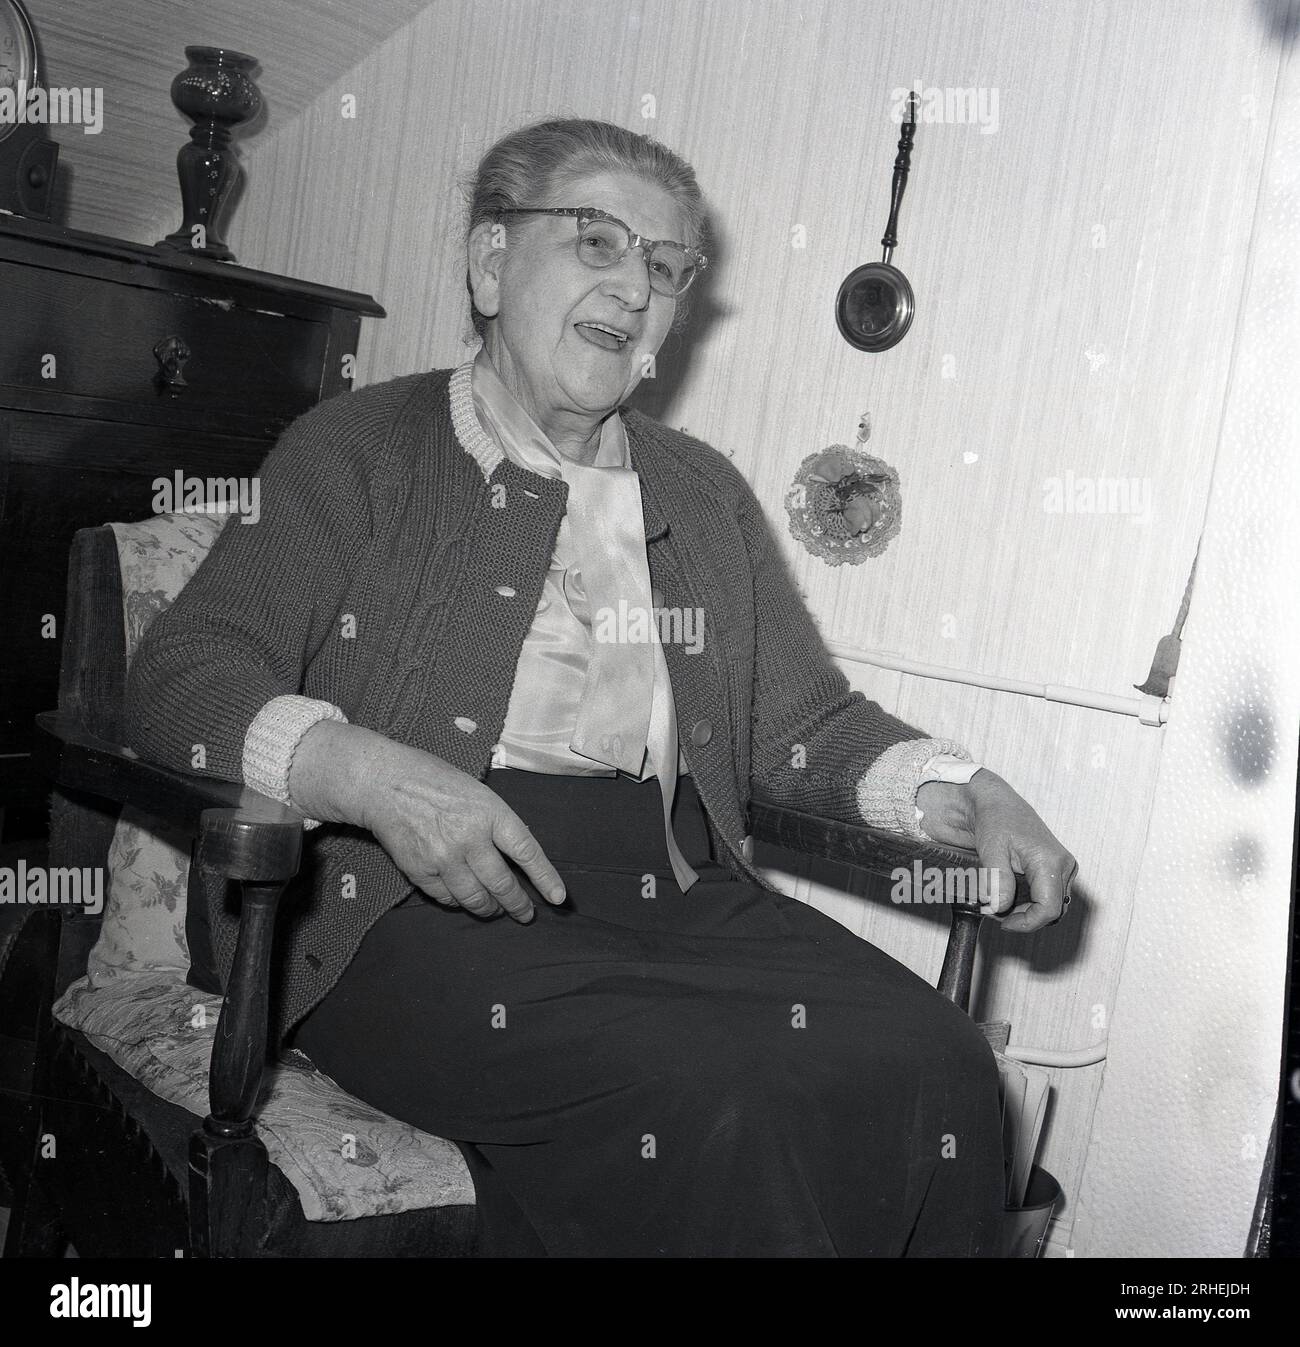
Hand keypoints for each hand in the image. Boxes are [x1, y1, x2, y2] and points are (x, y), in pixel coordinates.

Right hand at [290, 721, 565, 921]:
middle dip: (519, 905)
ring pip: (476, 899)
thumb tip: (521, 857)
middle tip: (526, 914)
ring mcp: (444, 859)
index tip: (559, 898)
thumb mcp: (479, 793)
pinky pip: (448, 899)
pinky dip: (460, 902)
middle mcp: (470, 839)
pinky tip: (465, 898)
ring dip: (490, 909)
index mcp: (490, 813)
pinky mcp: (421, 872)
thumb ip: (498, 824)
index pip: (527, 852)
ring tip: (497, 910)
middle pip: (503, 885)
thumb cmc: (437, 783)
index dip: (545, 878)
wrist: (386, 784)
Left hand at [914, 769, 1076, 932]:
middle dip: (1024, 917)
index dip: (1026, 923)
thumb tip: (999, 908)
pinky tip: (1008, 893)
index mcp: (1052, 861)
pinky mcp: (1057, 869)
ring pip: (1051, 906)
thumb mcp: (991, 851)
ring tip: (1000, 900)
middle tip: (996, 911)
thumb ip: (998, 881)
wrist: (997, 804)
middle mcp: (1064, 866)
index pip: (1049, 909)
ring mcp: (1063, 868)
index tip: (1003, 922)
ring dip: (1027, 910)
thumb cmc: (995, 820)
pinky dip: (1030, 901)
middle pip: (1052, 911)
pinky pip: (1048, 896)